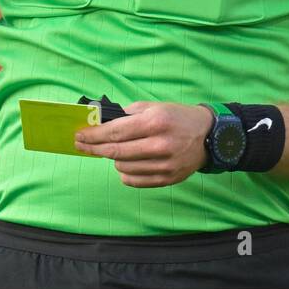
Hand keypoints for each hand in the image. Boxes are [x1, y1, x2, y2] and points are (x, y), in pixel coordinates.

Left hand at [74, 102, 214, 187]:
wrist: (208, 136)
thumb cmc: (177, 118)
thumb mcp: (154, 107)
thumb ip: (128, 114)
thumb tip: (101, 122)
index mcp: (154, 123)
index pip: (115, 132)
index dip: (93, 135)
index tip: (80, 136)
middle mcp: (159, 145)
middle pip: (115, 152)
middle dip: (94, 148)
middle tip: (82, 145)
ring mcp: (164, 165)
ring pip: (123, 167)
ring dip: (113, 159)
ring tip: (116, 151)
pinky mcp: (167, 179)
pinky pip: (134, 181)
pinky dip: (125, 173)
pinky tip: (126, 164)